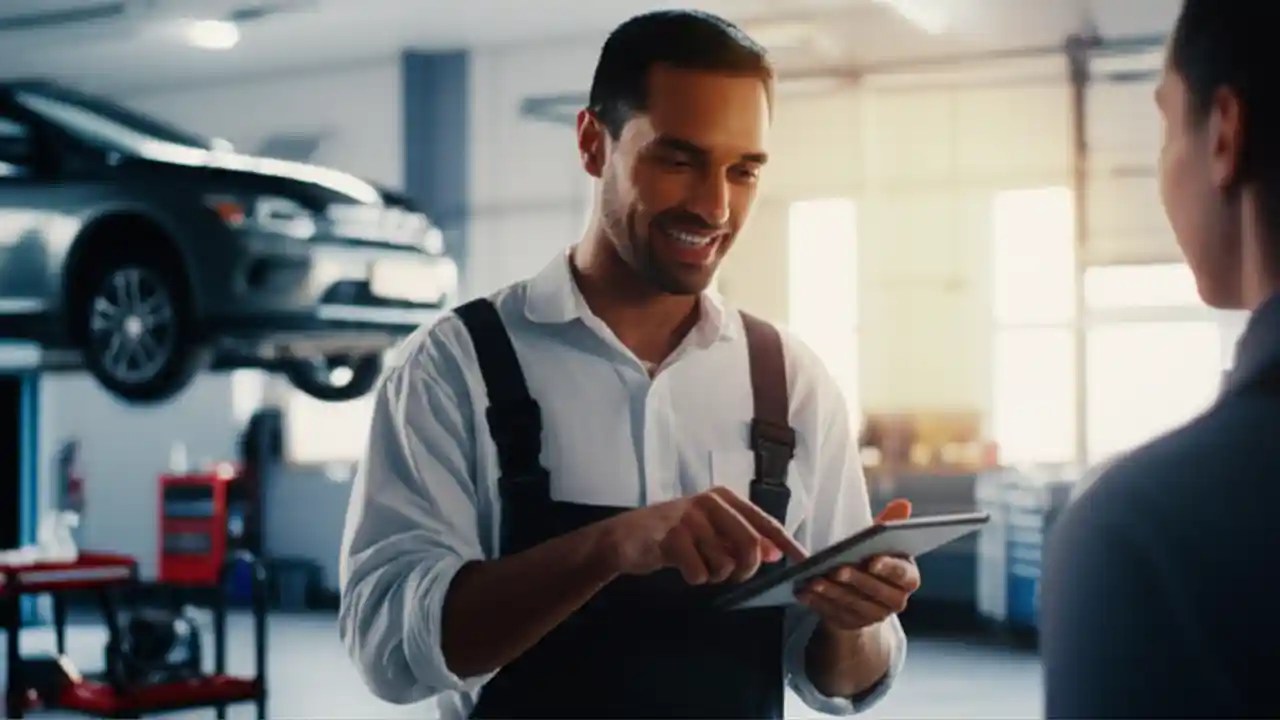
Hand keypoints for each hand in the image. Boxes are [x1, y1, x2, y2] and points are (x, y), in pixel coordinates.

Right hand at [599, 486, 807, 584]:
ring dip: (713, 575)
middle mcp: (710, 502)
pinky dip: (694, 579)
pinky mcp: (672, 536)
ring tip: (697, 565)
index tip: (806, 562)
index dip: (788, 544)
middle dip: (744, 571)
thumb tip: (775, 553)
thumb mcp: (710, 534)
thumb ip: (741, 540)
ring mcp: (690, 517)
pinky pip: (699, 573)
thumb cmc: (673, 537)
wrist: (624, 539)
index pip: (766, 522)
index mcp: (724, 498)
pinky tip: (681, 567)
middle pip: (750, 546)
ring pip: (724, 564)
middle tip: (730, 577)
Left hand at [797, 499, 920, 631]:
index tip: (872, 561)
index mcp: (908, 578)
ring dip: (831, 592)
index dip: (889, 568)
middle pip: (875, 591)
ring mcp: (873, 616)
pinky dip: (817, 603)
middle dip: (854, 579)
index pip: (903, 575)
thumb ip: (890, 523)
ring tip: (813, 580)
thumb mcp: (881, 540)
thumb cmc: (873, 559)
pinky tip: (803, 592)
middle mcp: (896, 601)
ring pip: (852, 603)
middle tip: (835, 568)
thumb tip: (903, 504)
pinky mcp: (851, 624)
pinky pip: (833, 614)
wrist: (864, 596)